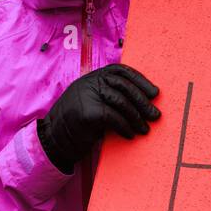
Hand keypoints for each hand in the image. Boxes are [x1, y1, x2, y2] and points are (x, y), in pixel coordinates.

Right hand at [37, 63, 158, 172]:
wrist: (55, 139)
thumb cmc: (79, 123)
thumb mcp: (95, 102)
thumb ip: (112, 96)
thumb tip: (145, 99)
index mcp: (93, 77)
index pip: (121, 71)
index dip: (140, 80)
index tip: (154, 93)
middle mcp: (89, 82)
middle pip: (123, 86)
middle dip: (142, 101)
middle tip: (155, 115)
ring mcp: (86, 95)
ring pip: (120, 101)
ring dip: (136, 117)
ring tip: (145, 128)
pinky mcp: (87, 112)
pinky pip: (113, 117)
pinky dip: (125, 127)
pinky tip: (131, 134)